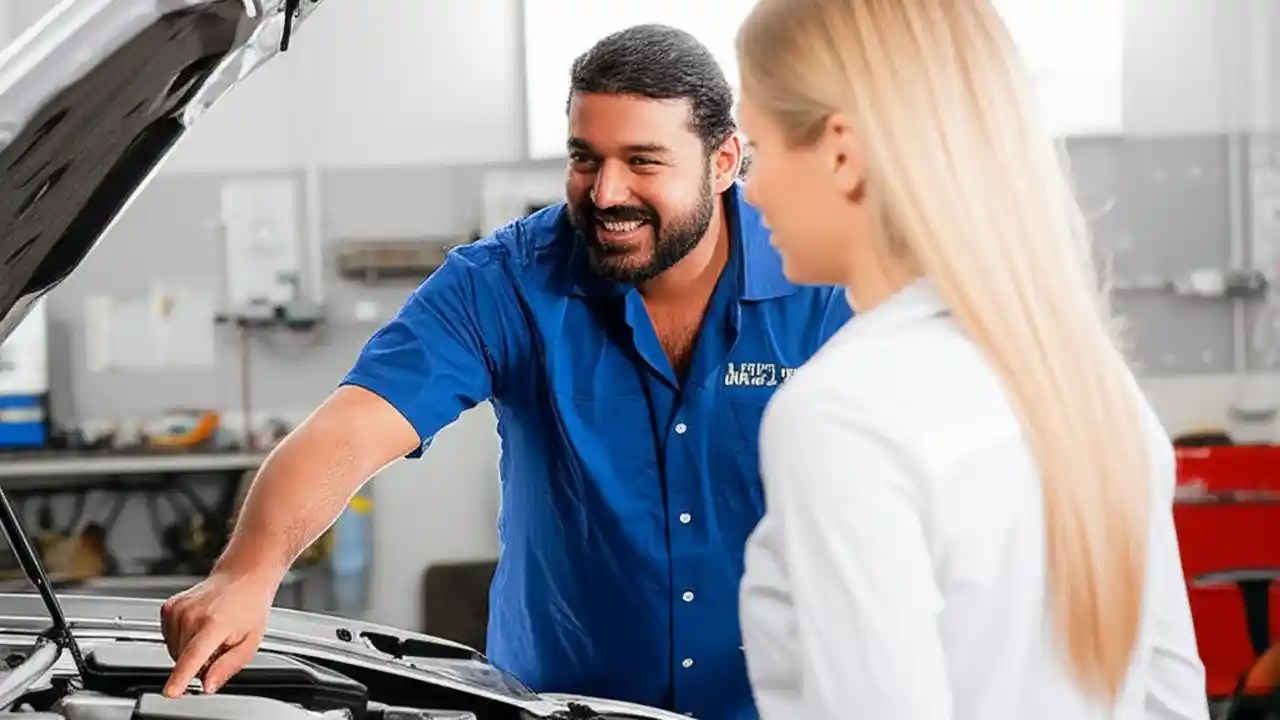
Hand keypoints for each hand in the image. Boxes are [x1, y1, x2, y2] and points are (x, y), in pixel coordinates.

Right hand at [159, 568, 279, 695]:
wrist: (242, 578)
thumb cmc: (249, 608)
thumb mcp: (250, 642)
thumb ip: (227, 667)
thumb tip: (207, 686)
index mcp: (215, 623)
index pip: (194, 656)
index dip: (181, 677)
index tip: (171, 692)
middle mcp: (193, 614)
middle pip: (183, 659)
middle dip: (199, 662)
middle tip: (219, 645)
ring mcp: (179, 609)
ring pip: (174, 651)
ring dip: (190, 651)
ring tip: (210, 633)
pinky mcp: (169, 607)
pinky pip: (169, 638)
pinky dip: (181, 639)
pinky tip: (198, 627)